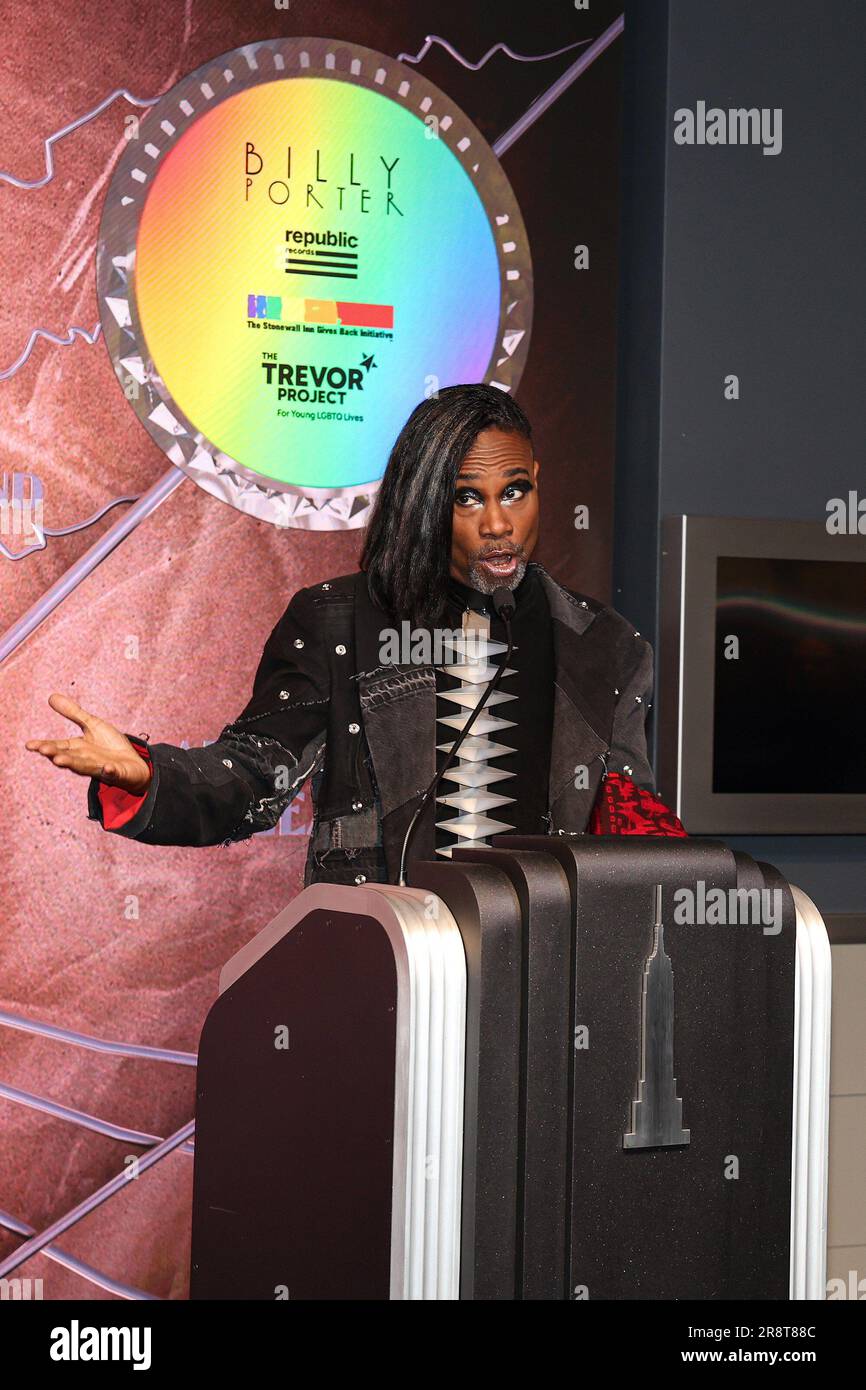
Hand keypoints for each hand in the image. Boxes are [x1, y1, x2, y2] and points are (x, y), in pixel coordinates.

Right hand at [25, 693, 152, 793]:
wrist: (133, 763)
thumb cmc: (109, 744)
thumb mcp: (92, 725)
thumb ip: (73, 713)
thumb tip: (51, 696)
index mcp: (78, 748)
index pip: (58, 746)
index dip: (44, 745)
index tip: (29, 745)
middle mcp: (85, 760)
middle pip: (68, 757)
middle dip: (56, 754)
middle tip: (44, 750)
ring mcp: (100, 767)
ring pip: (84, 767)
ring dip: (73, 764)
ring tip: (59, 760)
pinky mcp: (117, 772)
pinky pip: (112, 772)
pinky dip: (109, 771)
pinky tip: (108, 768)